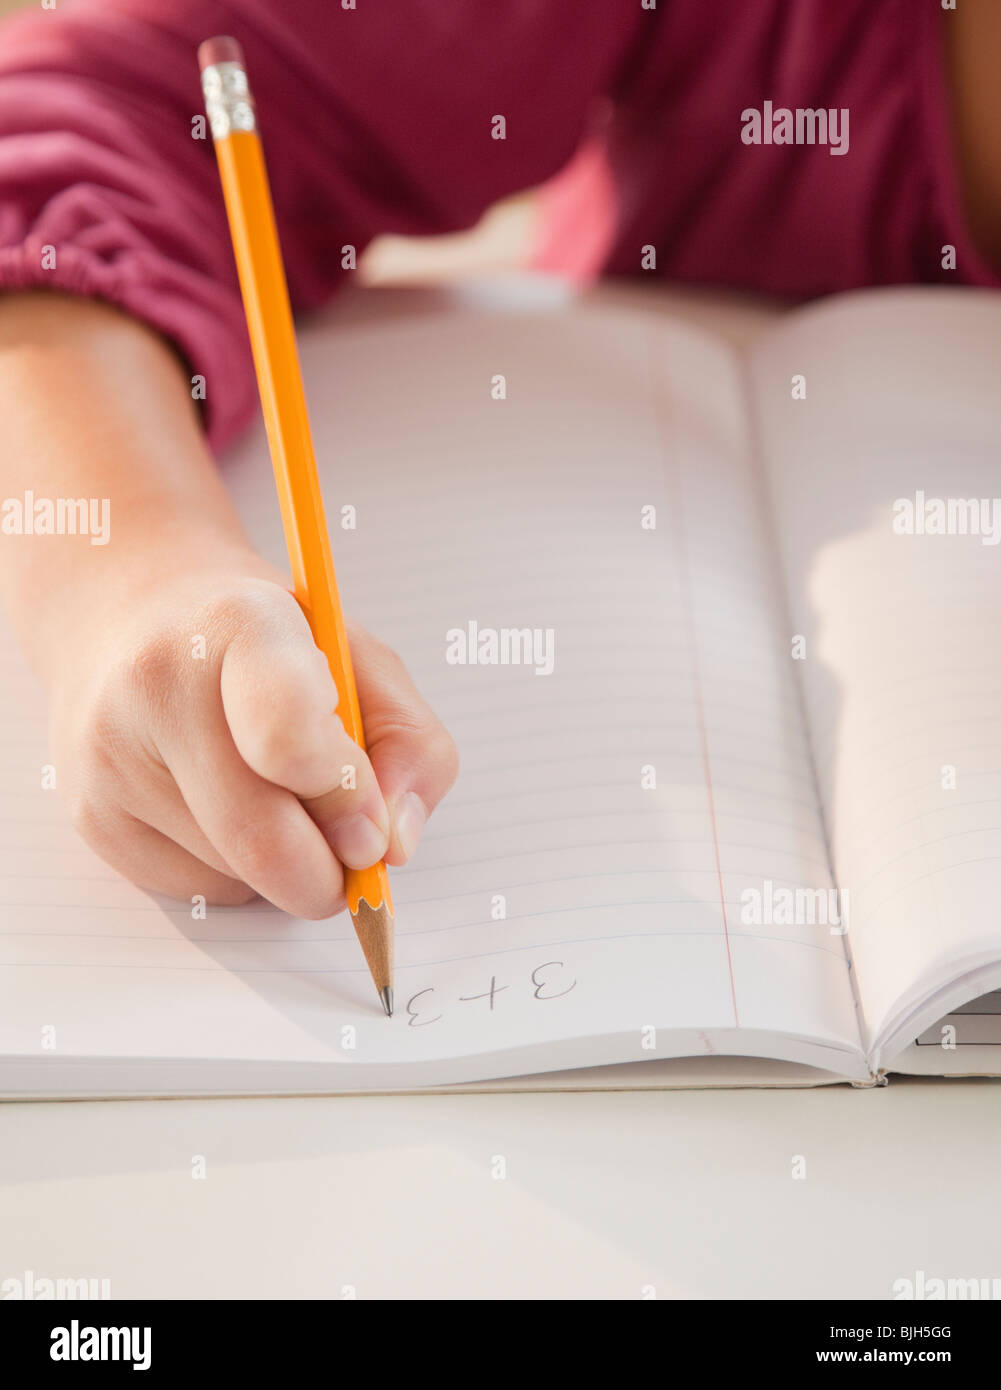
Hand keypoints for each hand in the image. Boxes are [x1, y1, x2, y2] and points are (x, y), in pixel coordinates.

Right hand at [47, 562, 457, 916]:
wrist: (128, 615)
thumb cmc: (265, 645)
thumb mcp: (359, 656)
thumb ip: (409, 743)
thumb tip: (393, 845)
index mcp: (238, 624)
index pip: (287, 733)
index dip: (346, 796)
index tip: (373, 824)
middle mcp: (157, 685)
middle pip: (262, 839)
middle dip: (331, 872)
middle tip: (355, 851)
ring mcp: (111, 756)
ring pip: (236, 876)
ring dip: (288, 866)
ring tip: (278, 794)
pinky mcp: (91, 816)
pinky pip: (196, 890)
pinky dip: (240, 874)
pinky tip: (228, 808)